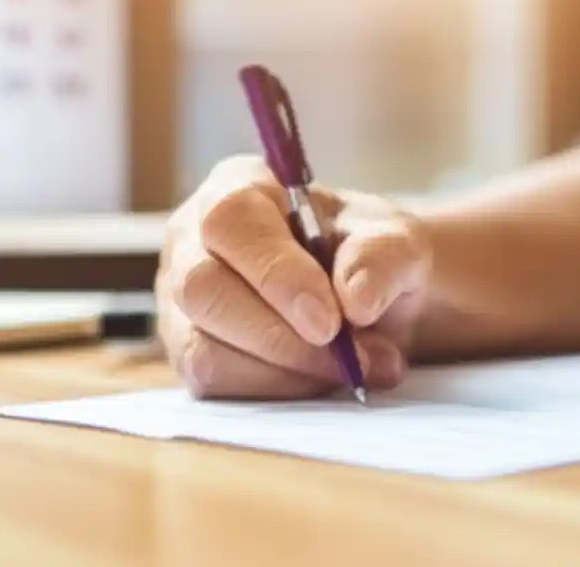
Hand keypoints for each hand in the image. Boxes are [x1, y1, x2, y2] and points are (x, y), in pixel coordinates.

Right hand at [155, 155, 431, 398]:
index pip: (232, 222)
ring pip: (204, 349)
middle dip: (280, 338)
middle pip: (203, 290)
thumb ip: (383, 257)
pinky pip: (215, 385)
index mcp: (238, 188)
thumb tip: (357, 299)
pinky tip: (322, 380)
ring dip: (286, 373)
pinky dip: (277, 392)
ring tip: (355, 368)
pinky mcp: (190, 354)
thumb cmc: (368, 256)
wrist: (370, 301)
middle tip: (350, 359)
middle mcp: (194, 241)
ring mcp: (182, 302)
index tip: (328, 321)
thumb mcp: (397, 241)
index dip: (276, 274)